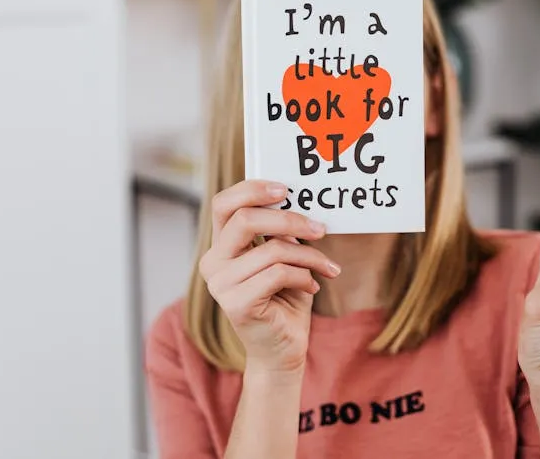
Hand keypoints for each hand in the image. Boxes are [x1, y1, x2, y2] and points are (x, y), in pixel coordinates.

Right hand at [198, 180, 340, 373]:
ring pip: (273, 249)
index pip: (223, 204)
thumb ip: (279, 232)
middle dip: (290, 219)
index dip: (252, 189)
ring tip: (327, 267)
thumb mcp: (283, 258)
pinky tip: (312, 288)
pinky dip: (304, 276)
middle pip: (245, 219)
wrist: (282, 351)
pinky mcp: (237, 304)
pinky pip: (279, 274)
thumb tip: (295, 201)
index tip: (285, 188)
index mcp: (221, 246)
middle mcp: (213, 262)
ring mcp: (221, 284)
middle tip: (320, 228)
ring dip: (310, 256)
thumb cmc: (284, 300)